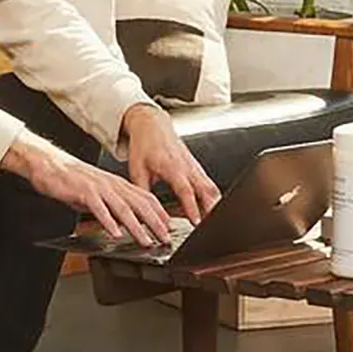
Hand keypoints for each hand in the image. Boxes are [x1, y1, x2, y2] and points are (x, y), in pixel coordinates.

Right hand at [0, 131, 174, 246]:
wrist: (47, 163)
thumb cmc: (69, 179)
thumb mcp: (95, 193)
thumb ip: (109, 206)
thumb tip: (121, 221)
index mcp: (117, 184)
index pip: (145, 198)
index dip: (160, 212)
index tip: (170, 227)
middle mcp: (112, 184)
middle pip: (140, 204)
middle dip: (156, 223)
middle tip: (166, 238)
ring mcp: (99, 188)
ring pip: (124, 208)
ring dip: (137, 227)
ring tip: (147, 241)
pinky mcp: (83, 192)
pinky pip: (100, 209)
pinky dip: (109, 222)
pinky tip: (116, 234)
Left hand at [121, 104, 220, 224]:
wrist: (152, 125)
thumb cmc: (144, 146)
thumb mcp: (137, 169)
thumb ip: (142, 191)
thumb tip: (143, 212)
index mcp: (172, 167)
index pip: (185, 190)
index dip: (191, 207)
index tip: (196, 222)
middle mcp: (187, 167)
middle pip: (206, 190)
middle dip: (212, 209)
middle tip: (214, 226)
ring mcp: (194, 167)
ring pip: (211, 188)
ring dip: (215, 205)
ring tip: (215, 223)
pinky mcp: (197, 168)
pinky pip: (209, 185)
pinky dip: (212, 199)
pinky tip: (210, 212)